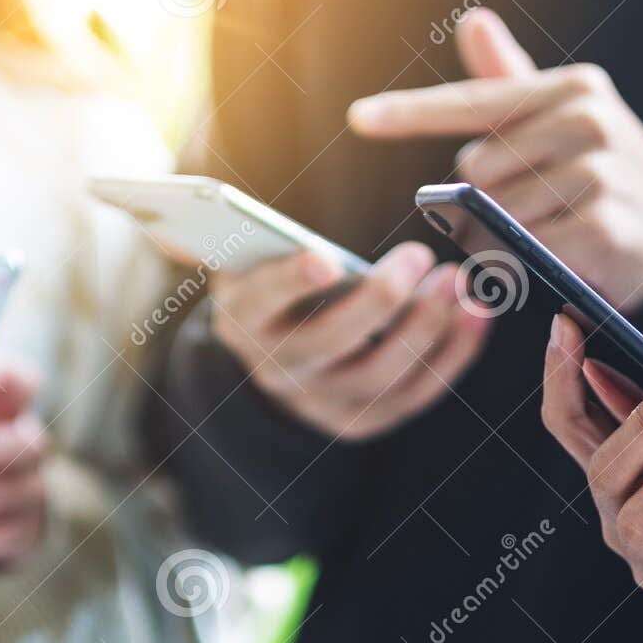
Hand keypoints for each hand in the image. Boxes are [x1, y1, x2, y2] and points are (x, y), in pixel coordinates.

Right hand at [210, 243, 488, 439]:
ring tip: (458, 282)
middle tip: (417, 257)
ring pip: (380, 375)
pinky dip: (453, 354)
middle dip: (378, 303)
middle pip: (330, 345)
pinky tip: (477, 313)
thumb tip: (165, 222)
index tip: (323, 259)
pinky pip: (416, 392)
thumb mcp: (238, 264)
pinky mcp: (366, 421)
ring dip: (426, 328)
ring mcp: (324, 403)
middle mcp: (280, 371)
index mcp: (243, 323)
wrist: (277, 364)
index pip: (261, 304)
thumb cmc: (270, 289)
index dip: (289, 283)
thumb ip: (210, 238)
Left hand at [349, 9, 642, 311]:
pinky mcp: (603, 227)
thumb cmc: (602, 173)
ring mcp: (598, 172)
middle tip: (536, 205)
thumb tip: (473, 23)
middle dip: (487, 197)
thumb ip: (510, 81)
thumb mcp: (562, 120)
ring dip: (507, 233)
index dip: (410, 114)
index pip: (472, 103)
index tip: (359, 118)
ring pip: (497, 213)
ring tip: (550, 230)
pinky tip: (561, 254)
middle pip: (476, 171)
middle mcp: (586, 120)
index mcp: (570, 87)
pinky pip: (528, 248)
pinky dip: (530, 260)